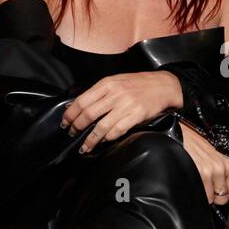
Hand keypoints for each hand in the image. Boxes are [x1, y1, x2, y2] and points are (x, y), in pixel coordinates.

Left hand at [63, 71, 183, 151]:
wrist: (163, 85)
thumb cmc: (138, 84)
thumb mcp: (116, 81)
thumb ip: (99, 92)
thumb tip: (76, 105)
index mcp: (107, 84)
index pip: (82, 100)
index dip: (70, 114)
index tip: (65, 122)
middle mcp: (115, 94)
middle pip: (88, 114)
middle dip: (77, 127)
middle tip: (72, 133)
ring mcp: (126, 105)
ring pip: (101, 126)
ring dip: (90, 139)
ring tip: (84, 146)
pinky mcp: (136, 116)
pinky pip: (117, 131)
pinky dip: (107, 139)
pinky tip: (102, 142)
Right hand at [179, 123, 228, 205]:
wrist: (178, 133)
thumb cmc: (194, 143)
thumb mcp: (213, 155)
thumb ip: (220, 171)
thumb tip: (223, 189)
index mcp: (227, 164)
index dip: (227, 196)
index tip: (220, 194)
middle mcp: (220, 169)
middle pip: (222, 198)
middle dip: (215, 197)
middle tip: (207, 190)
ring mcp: (208, 172)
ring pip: (209, 199)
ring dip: (203, 195)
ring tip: (198, 183)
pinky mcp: (196, 174)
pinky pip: (199, 195)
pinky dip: (195, 192)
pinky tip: (192, 182)